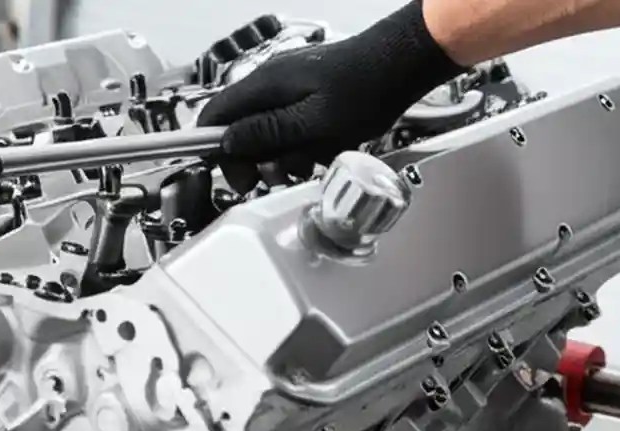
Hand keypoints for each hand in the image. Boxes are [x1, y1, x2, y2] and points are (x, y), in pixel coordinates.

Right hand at [198, 2, 463, 191]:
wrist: (403, 64)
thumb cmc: (366, 89)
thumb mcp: (315, 122)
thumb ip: (269, 132)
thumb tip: (228, 142)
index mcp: (265, 85)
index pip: (216, 115)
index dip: (217, 149)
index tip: (237, 176)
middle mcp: (271, 83)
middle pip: (241, 128)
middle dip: (256, 159)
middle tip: (276, 177)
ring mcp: (289, 87)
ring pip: (268, 132)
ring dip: (282, 155)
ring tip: (307, 164)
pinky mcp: (307, 95)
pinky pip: (290, 127)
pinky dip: (300, 146)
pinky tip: (321, 152)